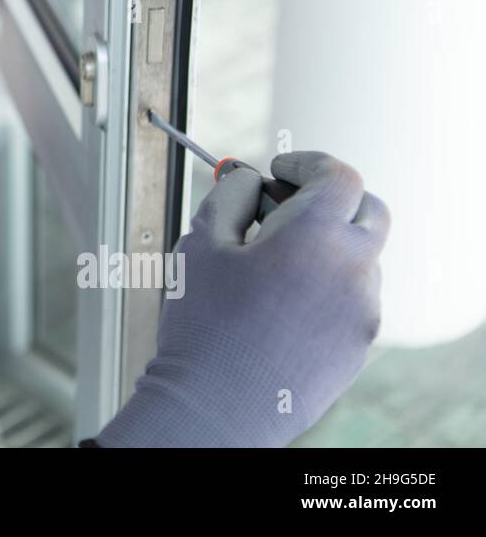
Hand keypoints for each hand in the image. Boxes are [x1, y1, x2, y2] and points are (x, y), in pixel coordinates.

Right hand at [95, 151, 390, 446]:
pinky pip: (353, 299)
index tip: (278, 169)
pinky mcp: (358, 346)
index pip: (338, 175)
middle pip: (368, 211)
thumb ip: (229, 197)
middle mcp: (354, 269)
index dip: (306, 163)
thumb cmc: (203, 324)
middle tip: (284, 205)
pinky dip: (327, 287)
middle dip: (331, 199)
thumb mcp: (201, 242)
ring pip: (361, 258)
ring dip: (328, 246)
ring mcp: (363, 311)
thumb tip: (248, 180)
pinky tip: (280, 304)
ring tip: (271, 264)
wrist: (216, 407)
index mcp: (316, 235)